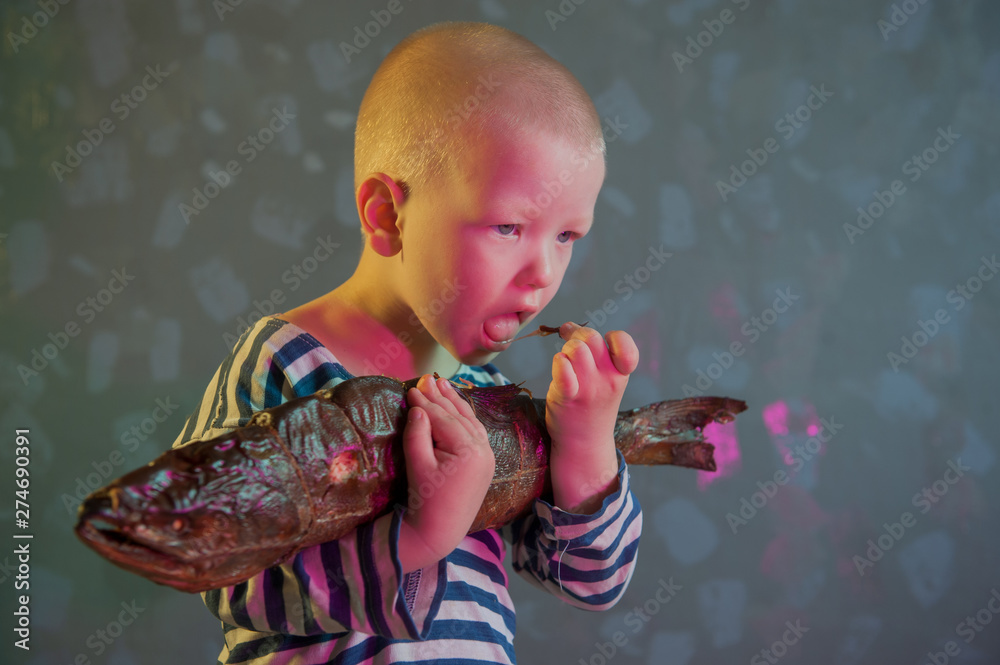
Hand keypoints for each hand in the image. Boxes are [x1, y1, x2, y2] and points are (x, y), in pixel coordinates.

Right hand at [397, 374, 494, 572]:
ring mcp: (488, 457)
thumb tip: (418, 408)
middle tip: (427, 378)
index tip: (410, 387)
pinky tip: (457, 407)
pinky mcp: (486, 463)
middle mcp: (484, 450)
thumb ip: (418, 434)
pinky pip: (476, 432)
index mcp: (468, 450)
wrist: (440, 531)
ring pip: (471, 422)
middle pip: (459, 416)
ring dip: (455, 403)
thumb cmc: (426, 500)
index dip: (425, 402)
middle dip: (441, 397)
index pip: (443, 419)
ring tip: (442, 385)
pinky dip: (465, 418)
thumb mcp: (417, 465)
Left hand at [546, 322, 638, 512]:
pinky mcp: (567, 396)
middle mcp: (607, 379)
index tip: (598, 345)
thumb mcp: (605, 380)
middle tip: (568, 343)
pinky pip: (562, 366)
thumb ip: (594, 354)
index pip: (624, 341)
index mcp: (620, 374)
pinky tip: (559, 370)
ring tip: (564, 362)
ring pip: (575, 348)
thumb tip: (568, 326)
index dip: (610, 336)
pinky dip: (558, 362)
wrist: (585, 444)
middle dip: (577, 335)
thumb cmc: (591, 406)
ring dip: (565, 349)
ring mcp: (588, 388)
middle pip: (591, 337)